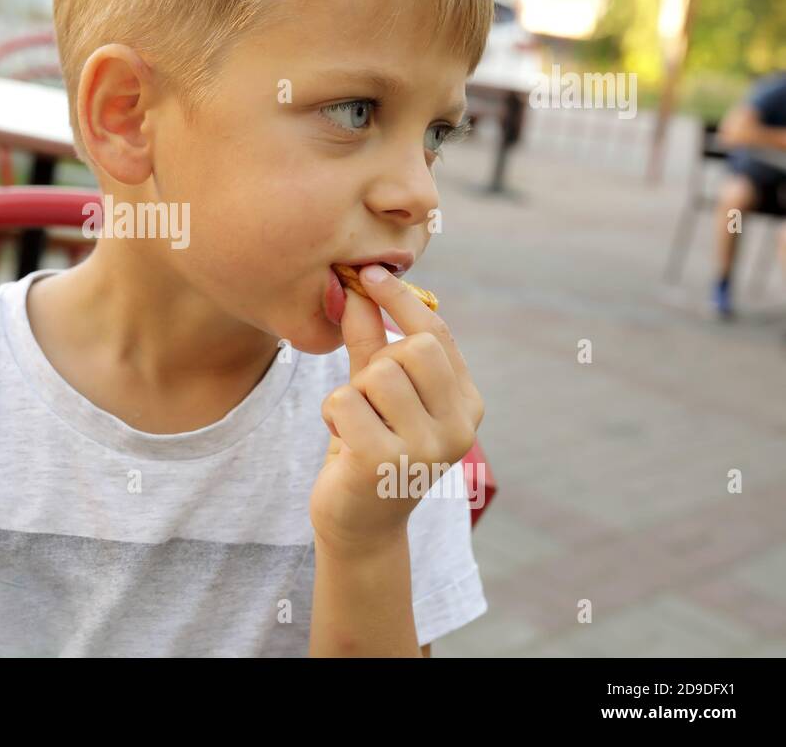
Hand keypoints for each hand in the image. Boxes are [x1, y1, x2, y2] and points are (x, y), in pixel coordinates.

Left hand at [310, 265, 483, 555]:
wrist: (358, 525)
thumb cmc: (368, 449)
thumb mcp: (373, 391)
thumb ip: (369, 342)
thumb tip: (357, 286)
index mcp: (466, 404)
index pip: (438, 334)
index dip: (400, 298)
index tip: (369, 272)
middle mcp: (459, 427)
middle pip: (411, 349)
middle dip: (376, 363)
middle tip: (367, 397)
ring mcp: (427, 448)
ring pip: (377, 373)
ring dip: (352, 393)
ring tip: (357, 424)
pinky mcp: (386, 463)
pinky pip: (345, 401)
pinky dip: (332, 414)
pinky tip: (343, 441)